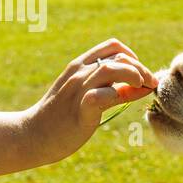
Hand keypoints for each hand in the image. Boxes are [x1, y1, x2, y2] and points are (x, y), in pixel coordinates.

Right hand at [23, 38, 156, 165]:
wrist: (32, 136)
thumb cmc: (63, 118)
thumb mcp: (89, 97)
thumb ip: (114, 89)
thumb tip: (143, 86)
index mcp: (80, 66)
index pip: (112, 47)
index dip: (133, 56)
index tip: (140, 74)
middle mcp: (79, 73)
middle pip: (118, 57)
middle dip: (141, 68)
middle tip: (151, 83)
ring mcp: (78, 89)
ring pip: (112, 69)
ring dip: (134, 75)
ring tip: (143, 88)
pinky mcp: (80, 109)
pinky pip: (102, 95)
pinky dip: (118, 95)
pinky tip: (125, 102)